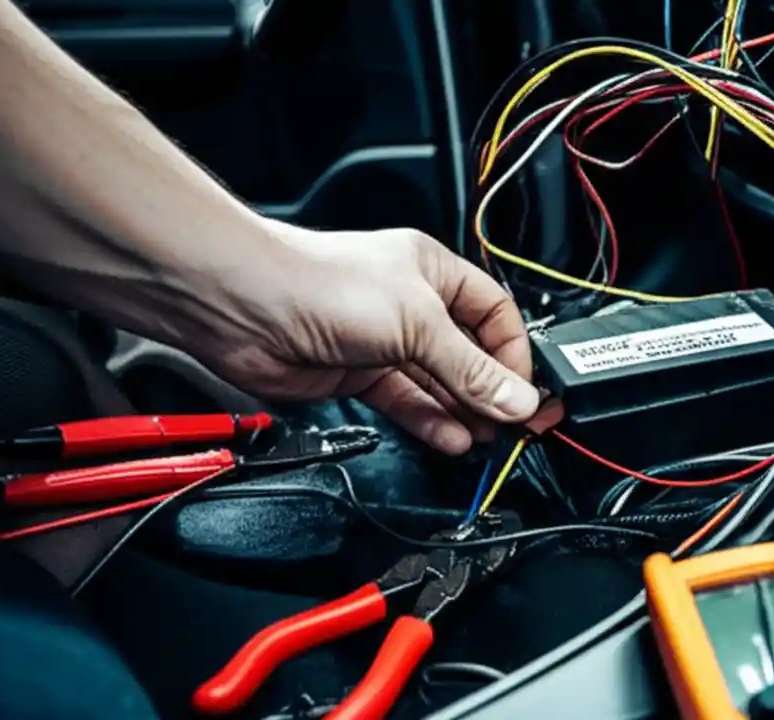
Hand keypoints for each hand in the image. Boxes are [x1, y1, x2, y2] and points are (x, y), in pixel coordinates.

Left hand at [184, 223, 539, 454]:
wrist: (246, 306)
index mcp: (434, 273)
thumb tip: (516, 398)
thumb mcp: (417, 324)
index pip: (495, 316)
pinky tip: (452, 437)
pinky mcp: (358, 376)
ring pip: (439, 384)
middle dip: (494, 390)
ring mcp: (384, 343)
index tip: (526, 391)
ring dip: (465, 412)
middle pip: (470, 355)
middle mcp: (412, 306)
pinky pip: (407, 403)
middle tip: (520, 424)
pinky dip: (431, 422)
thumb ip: (470, 369)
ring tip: (490, 438)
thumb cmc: (320, 283)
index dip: (514, 354)